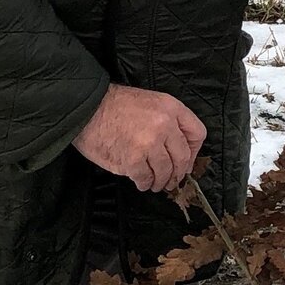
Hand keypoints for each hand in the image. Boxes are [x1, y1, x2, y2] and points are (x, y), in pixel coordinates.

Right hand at [74, 84, 206, 191]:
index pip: (197, 133)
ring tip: (154, 183)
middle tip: (171, 179)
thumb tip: (179, 149)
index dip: (194, 151)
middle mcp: (164, 124)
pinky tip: (141, 181)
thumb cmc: (115, 105)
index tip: (186, 160)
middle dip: (177, 172)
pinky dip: (144, 183)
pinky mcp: (133, 159)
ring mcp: (149, 143)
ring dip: (160, 181)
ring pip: (165, 171)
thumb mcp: (150, 101)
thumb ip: (168, 120)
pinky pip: (146, 178)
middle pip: (183, 157)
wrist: (86, 108)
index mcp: (170, 107)